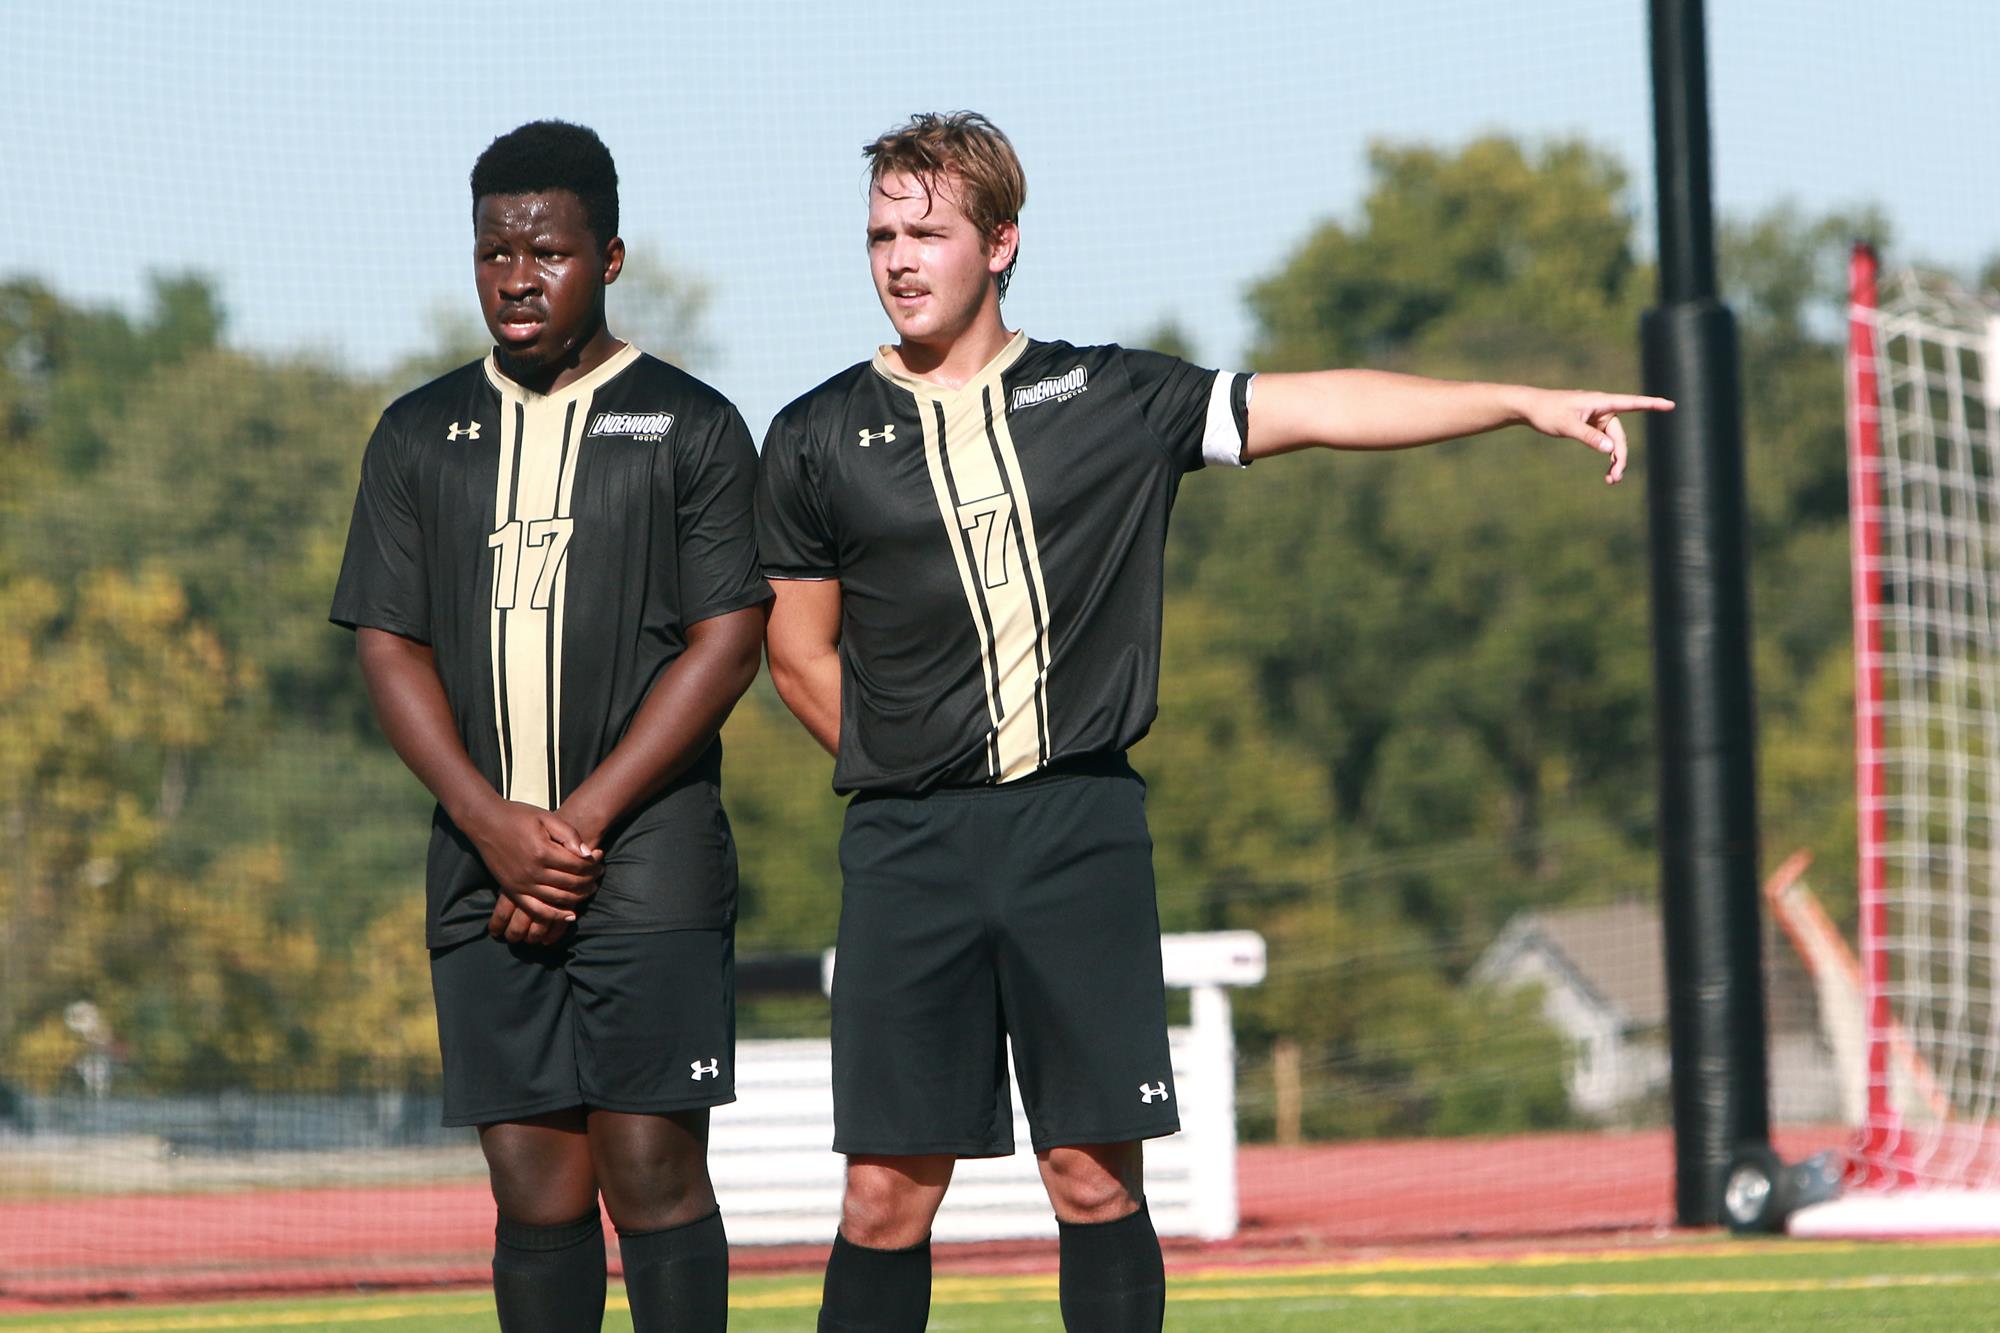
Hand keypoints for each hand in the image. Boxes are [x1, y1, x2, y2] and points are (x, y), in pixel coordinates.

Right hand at [463, 800, 603, 937]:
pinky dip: (555, 915)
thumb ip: (569, 835)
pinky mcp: (512, 891)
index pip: (578, 865)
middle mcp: (532, 872)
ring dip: (578, 897)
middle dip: (590, 880)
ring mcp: (521, 884)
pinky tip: (570, 916)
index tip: (600, 859)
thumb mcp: (547, 817)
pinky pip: (536, 910)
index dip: (593, 864)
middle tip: (599, 874)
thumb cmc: (518, 816)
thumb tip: (588, 854)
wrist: (485, 822)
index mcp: (543, 852)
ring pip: (558, 899)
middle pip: (571, 883)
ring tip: (590, 889)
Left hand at [1512, 389, 1673, 484]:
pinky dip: (1606, 455)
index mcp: (1600, 403)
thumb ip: (1588, 437)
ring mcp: (1596, 418)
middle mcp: (1602, 409)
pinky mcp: (1590, 425)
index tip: (1670, 404)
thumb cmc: (1547, 412)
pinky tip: (1607, 472)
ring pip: (1613, 441)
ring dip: (1614, 460)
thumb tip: (1610, 449)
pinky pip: (1604, 441)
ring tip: (1612, 481)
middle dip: (1621, 456)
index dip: (1651, 404)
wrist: (1529, 408)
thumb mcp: (1567, 426)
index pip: (1631, 403)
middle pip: (1620, 435)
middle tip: (1615, 478)